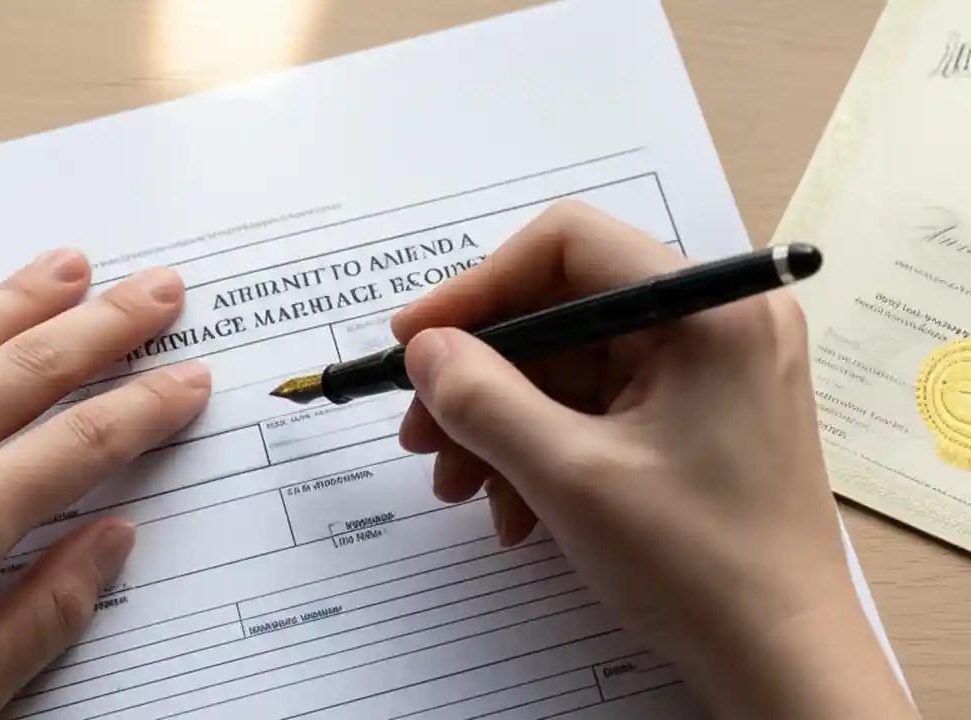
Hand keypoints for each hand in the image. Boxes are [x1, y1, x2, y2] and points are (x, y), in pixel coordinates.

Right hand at [391, 202, 914, 719]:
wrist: (780, 661)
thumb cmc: (698, 566)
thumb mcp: (570, 477)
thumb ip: (484, 401)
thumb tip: (424, 348)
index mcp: (709, 309)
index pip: (569, 245)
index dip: (479, 287)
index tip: (415, 341)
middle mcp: (715, 320)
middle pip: (560, 311)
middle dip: (481, 377)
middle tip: (421, 435)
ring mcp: (707, 369)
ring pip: (568, 366)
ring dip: (500, 424)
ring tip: (459, 488)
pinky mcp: (694, 413)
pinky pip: (595, 407)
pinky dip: (542, 449)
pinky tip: (512, 511)